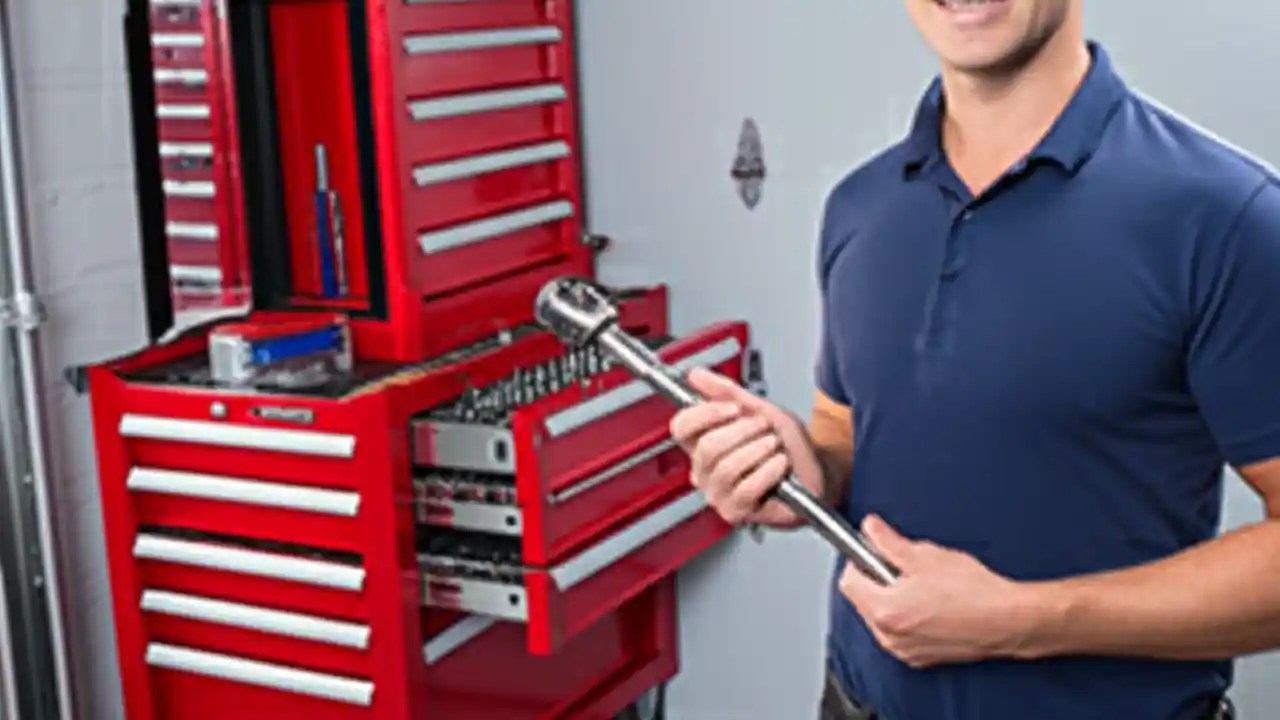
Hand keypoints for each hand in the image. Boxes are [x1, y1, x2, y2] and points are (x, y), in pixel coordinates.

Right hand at [667, 366, 825, 528]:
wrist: (818, 471)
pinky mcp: (735, 512)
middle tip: (764, 428)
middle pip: (707, 447)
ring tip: (775, 447)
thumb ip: (727, 393)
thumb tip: (695, 375)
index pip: (682, 427)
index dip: (706, 414)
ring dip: (758, 451)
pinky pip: (746, 488)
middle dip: (743, 432)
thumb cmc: (788, 445)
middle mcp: (704, 471)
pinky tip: (779, 466)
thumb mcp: (760, 410)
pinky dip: (768, 472)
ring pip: (727, 468)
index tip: (733, 408)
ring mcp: (717, 494)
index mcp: (702, 444)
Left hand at [839, 515, 1040, 668]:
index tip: (873, 552)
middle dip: (876, 580)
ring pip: (881, 617)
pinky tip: (932, 603)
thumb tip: (870, 529)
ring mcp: (905, 650)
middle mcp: (889, 636)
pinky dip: (908, 617)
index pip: (848, 582)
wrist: (1008, 621)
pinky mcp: (921, 657)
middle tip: (903, 567)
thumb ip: (889, 542)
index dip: (859, 561)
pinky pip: (901, 632)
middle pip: (863, 601)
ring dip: (892, 599)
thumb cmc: (973, 591)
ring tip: (922, 585)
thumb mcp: (925, 556)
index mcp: (884, 610)